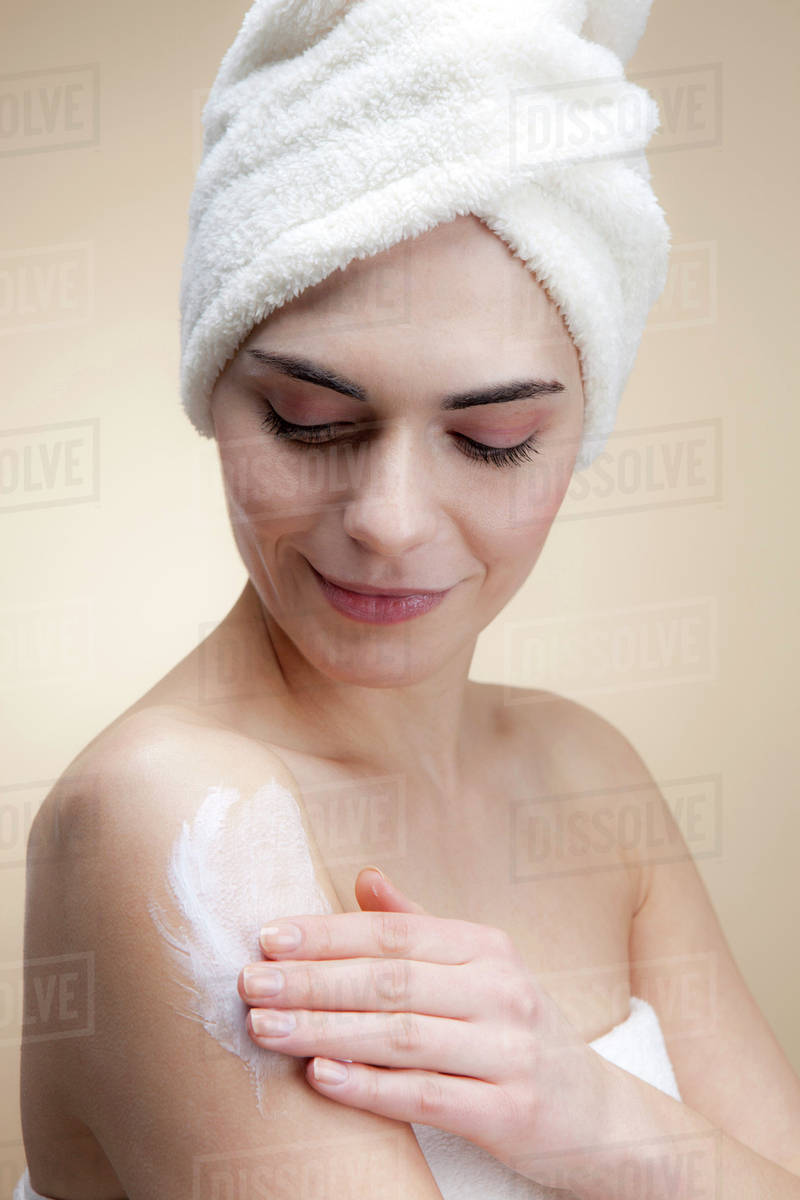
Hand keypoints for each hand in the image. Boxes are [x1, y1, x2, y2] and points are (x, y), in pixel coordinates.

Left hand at [237, 867, 615, 1190]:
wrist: (599, 1115)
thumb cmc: (517, 1032)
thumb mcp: (482, 970)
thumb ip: (419, 927)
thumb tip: (363, 877)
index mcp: (488, 949)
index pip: (395, 934)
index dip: (329, 933)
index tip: (269, 937)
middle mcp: (501, 991)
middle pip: (391, 981)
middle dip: (313, 980)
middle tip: (251, 983)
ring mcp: (508, 1052)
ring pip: (400, 1036)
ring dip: (325, 1029)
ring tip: (266, 1027)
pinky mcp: (509, 1111)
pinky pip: (426, 1096)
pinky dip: (369, 1086)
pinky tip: (320, 1077)